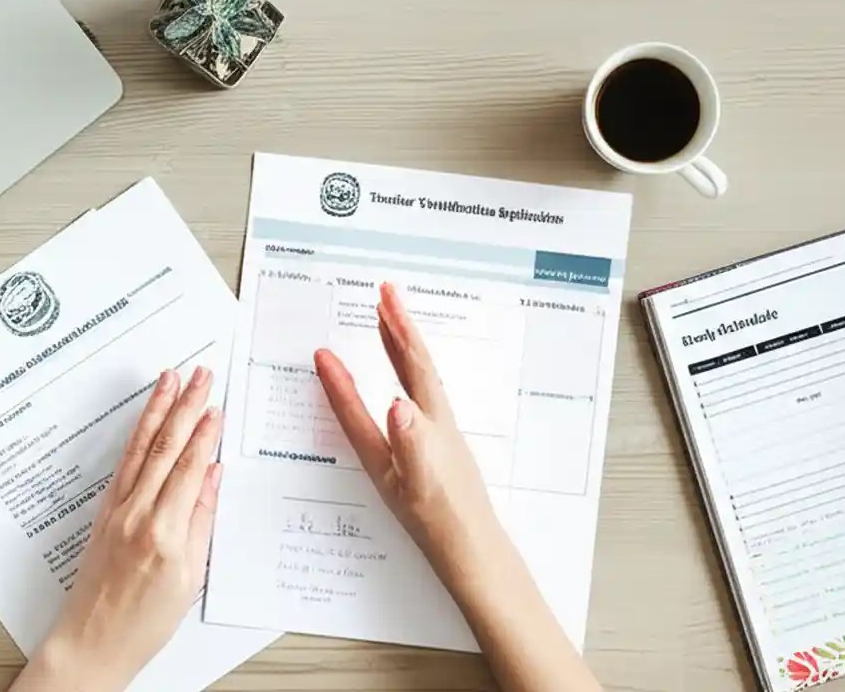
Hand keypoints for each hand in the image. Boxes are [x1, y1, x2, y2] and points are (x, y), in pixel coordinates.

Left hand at [10, 366, 222, 691]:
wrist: (93, 641)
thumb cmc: (143, 622)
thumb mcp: (190, 577)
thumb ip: (202, 521)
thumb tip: (213, 477)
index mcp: (165, 532)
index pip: (191, 468)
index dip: (205, 433)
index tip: (216, 405)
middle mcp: (138, 514)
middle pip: (167, 448)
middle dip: (185, 406)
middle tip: (200, 375)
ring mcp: (117, 510)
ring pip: (142, 449)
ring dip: (158, 410)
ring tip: (169, 380)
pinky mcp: (104, 512)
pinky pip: (125, 465)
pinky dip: (139, 437)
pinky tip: (148, 421)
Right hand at [314, 282, 500, 585]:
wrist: (474, 553)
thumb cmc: (440, 520)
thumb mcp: (412, 482)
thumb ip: (405, 440)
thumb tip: (397, 401)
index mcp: (428, 423)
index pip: (407, 368)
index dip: (388, 336)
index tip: (371, 303)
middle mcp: (436, 421)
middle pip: (417, 363)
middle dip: (401, 325)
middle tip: (386, 292)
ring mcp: (439, 434)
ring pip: (421, 379)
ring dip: (404, 348)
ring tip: (390, 324)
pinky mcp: (439, 451)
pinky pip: (421, 399)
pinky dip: (408, 378)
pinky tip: (402, 389)